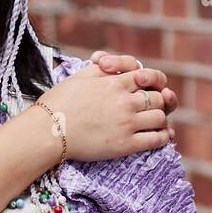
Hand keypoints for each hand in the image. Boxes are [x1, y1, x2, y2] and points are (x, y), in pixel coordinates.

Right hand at [38, 51, 177, 162]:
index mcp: (114, 83)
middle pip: (157, 97)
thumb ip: (102, 70)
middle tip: (151, 106)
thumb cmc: (58, 102)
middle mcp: (124, 101)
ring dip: (160, 118)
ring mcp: (127, 123)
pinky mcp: (125, 145)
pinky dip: (163, 136)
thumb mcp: (80, 76)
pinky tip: (162, 135)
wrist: (47, 131)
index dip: (150, 82)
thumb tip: (115, 67)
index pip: (147, 77)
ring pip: (160, 117)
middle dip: (157, 100)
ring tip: (154, 121)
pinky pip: (156, 139)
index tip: (146, 89)